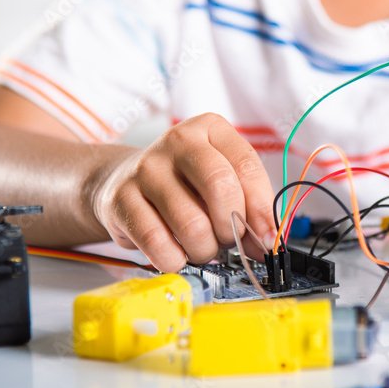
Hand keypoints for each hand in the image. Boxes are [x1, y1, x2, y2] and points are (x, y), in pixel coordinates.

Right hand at [92, 113, 275, 272]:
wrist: (122, 179)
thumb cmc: (183, 182)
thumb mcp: (220, 179)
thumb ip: (247, 204)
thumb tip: (267, 241)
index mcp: (210, 129)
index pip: (247, 168)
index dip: (262, 210)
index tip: (268, 238)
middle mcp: (178, 141)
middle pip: (221, 188)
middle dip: (231, 227)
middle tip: (227, 239)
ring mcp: (146, 168)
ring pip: (192, 224)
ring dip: (204, 249)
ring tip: (200, 246)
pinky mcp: (120, 198)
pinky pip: (156, 241)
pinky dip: (174, 259)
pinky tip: (176, 254)